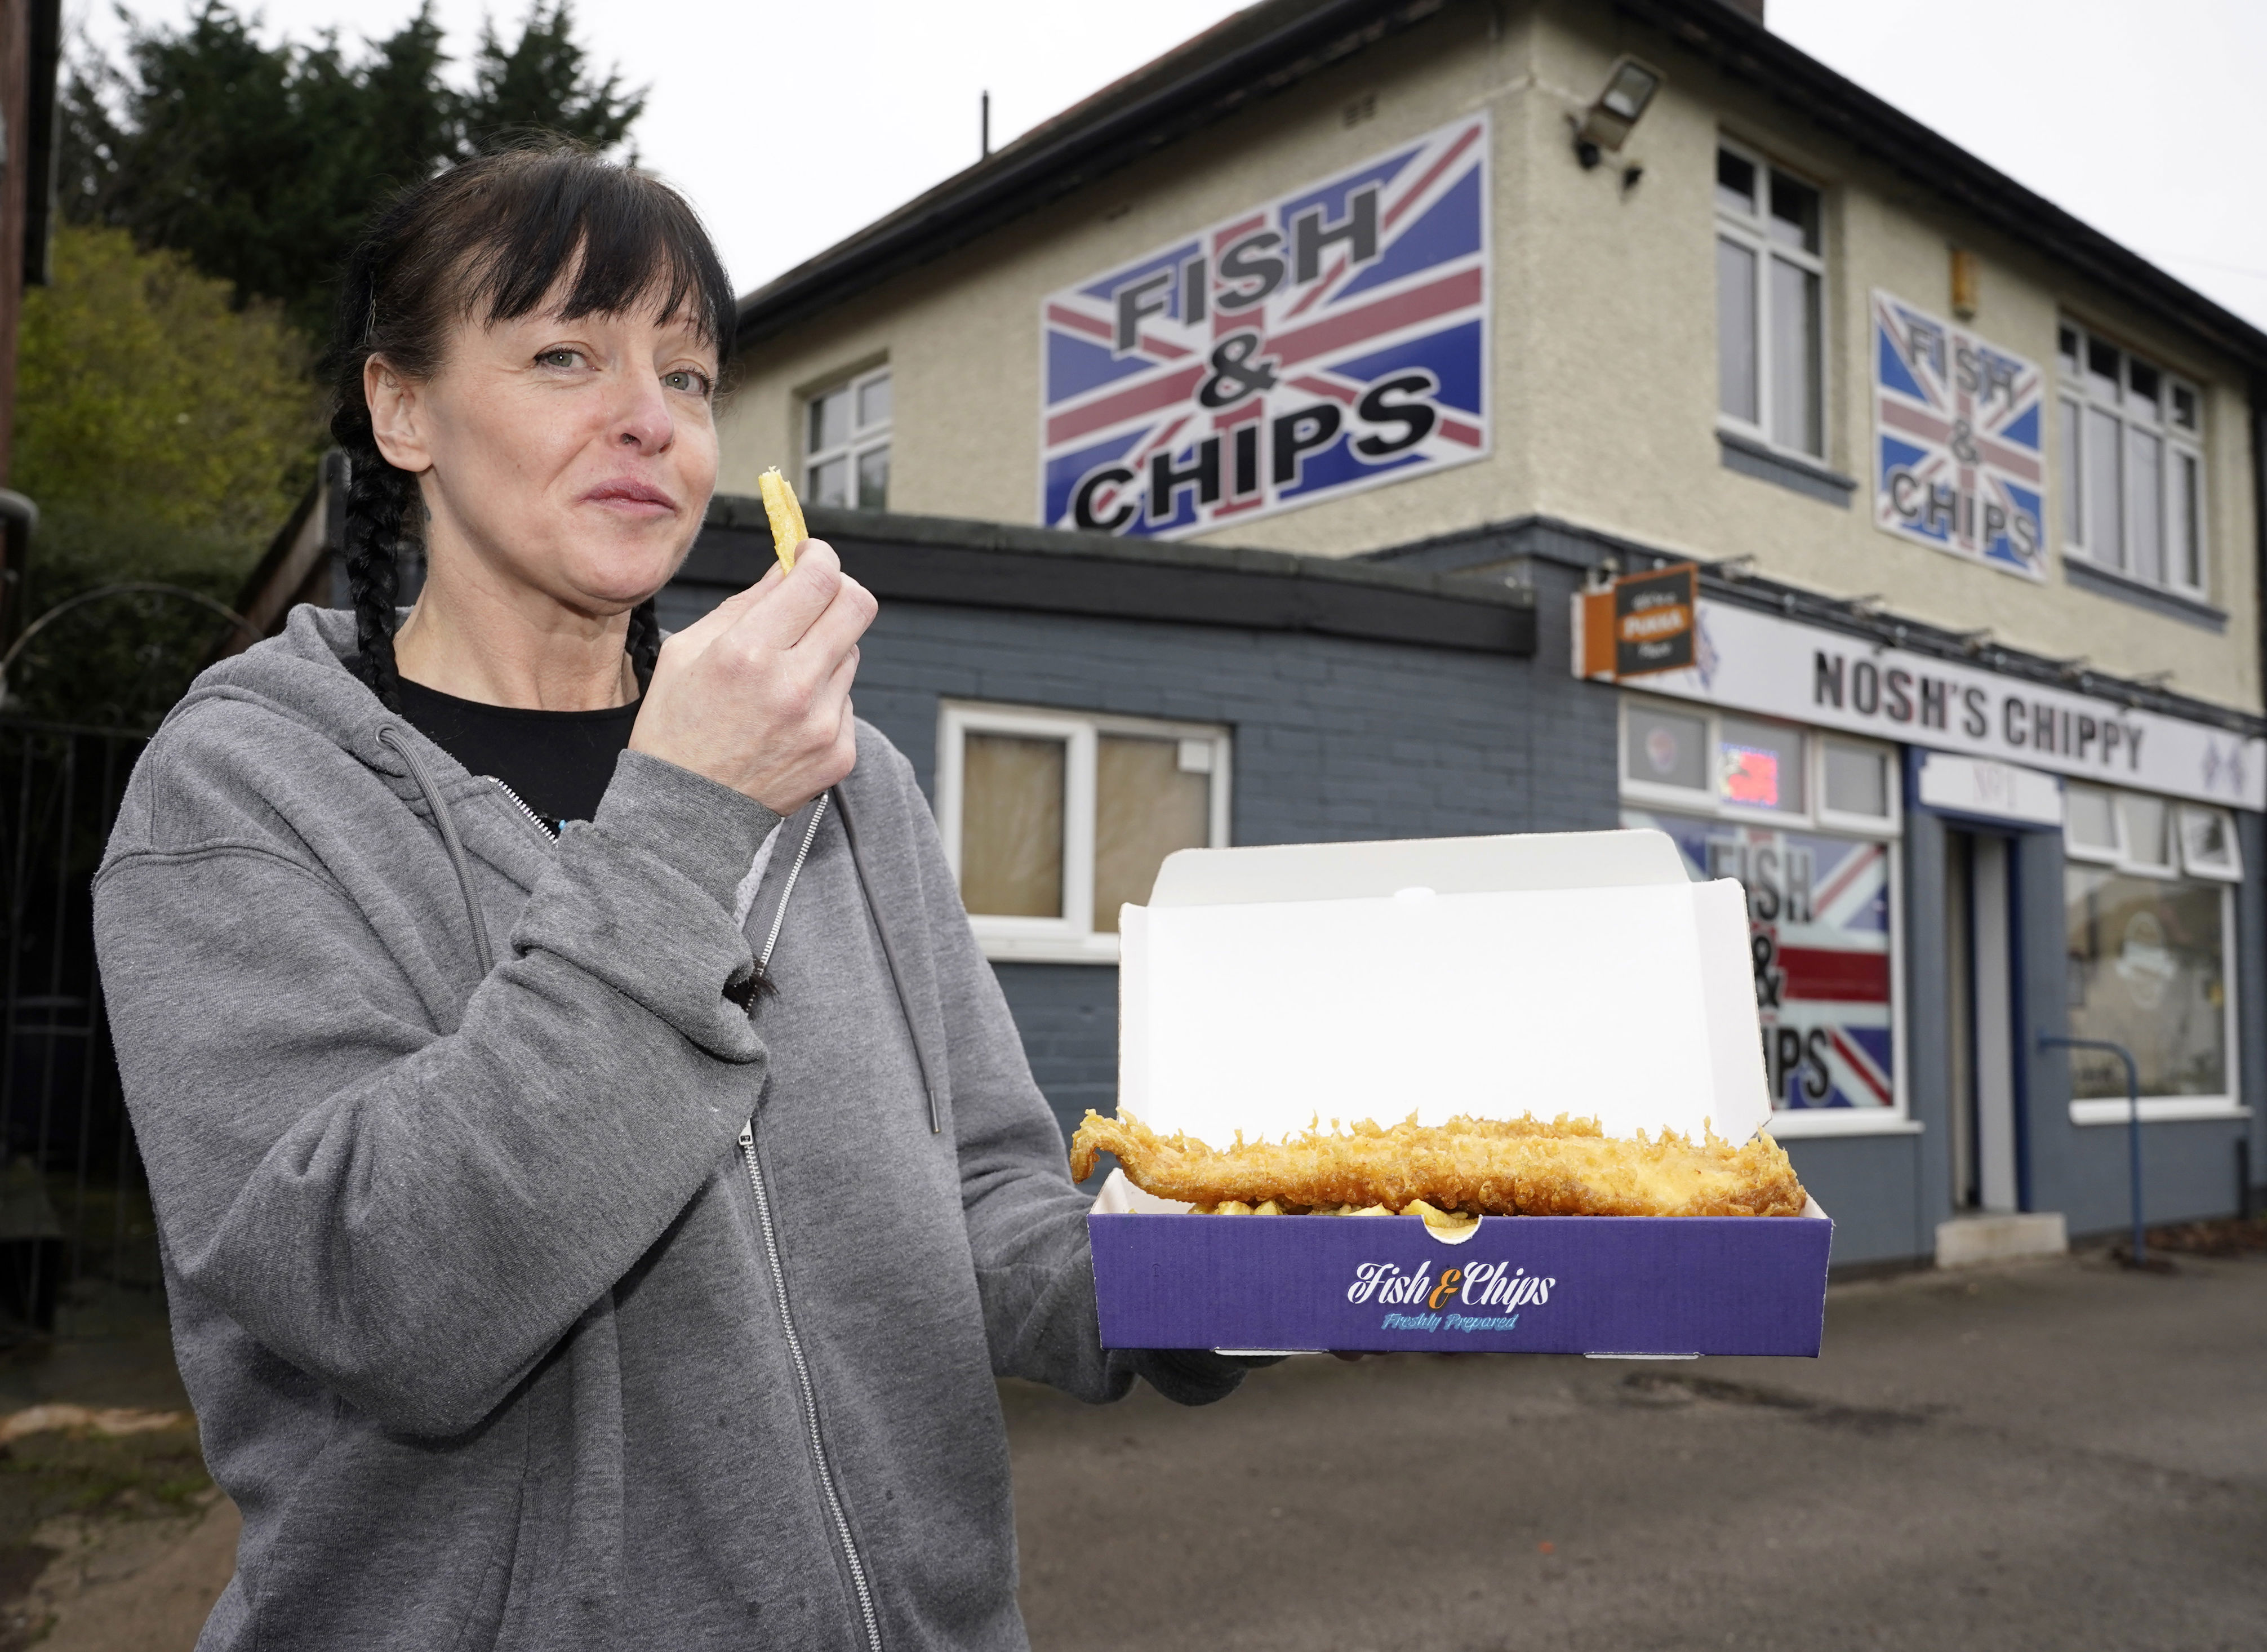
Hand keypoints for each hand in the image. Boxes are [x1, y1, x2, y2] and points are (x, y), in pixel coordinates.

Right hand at [629, 540, 877, 815]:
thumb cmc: (676, 726)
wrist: (685, 812)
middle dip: (839, 588)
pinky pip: (847, 700)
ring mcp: (822, 724)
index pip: (819, 578)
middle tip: (814, 595)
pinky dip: (823, 696)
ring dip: (826, 649)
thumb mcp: (688, 651)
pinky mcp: (839, 753)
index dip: (819, 556)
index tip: (808, 556)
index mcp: (748, 653)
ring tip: (782, 675)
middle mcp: (793, 687)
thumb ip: (746, 603)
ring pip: (851, 652)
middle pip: (858, 606)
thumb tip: (789, 565)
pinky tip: (785, 718)